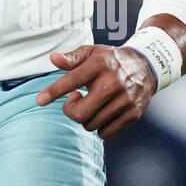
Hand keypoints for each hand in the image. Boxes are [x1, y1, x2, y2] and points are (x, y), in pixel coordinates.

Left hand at [34, 44, 156, 138]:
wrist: (146, 66)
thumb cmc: (111, 60)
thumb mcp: (91, 52)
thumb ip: (71, 58)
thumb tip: (53, 58)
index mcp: (99, 65)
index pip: (71, 81)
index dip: (53, 92)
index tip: (39, 101)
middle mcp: (112, 83)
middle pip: (80, 113)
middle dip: (70, 110)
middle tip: (74, 100)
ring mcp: (124, 100)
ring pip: (91, 124)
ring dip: (85, 118)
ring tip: (90, 104)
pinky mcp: (133, 114)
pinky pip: (107, 133)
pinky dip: (99, 127)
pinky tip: (101, 113)